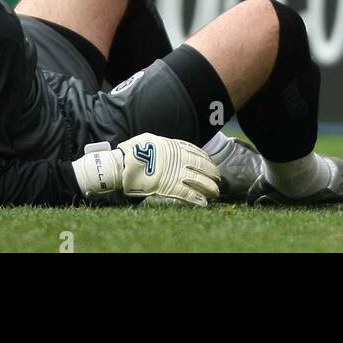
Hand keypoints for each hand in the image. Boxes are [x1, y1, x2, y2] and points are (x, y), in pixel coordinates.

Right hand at [73, 136, 220, 205]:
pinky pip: (187, 193)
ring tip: (216, 193)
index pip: (196, 152)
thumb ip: (161, 143)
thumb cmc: (133, 151)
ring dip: (209, 187)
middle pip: (202, 166)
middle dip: (212, 173)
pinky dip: (197, 199)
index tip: (213, 165)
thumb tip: (162, 144)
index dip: (207, 160)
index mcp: (174, 146)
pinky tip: (204, 203)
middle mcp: (178, 158)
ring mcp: (174, 173)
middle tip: (219, 180)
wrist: (123, 164)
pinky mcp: (169, 187)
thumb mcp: (150, 139)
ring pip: (198, 180)